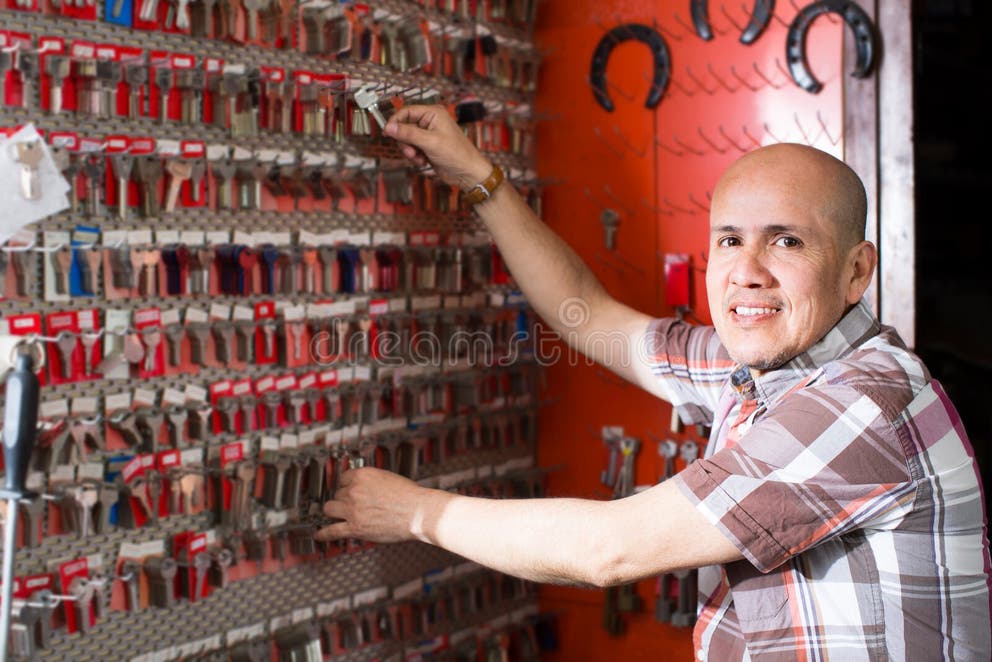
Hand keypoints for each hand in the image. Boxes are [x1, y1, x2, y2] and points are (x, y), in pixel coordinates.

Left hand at [314, 467, 434, 543]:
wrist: (417, 511)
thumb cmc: (409, 496)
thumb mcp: (387, 477)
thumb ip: (371, 481)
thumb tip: (364, 487)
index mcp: (362, 475)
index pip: (343, 478)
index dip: (346, 485)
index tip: (347, 490)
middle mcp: (354, 490)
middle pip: (337, 494)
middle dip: (343, 499)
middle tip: (350, 504)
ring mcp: (352, 510)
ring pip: (330, 509)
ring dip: (334, 512)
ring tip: (337, 515)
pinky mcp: (355, 528)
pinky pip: (332, 530)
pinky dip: (323, 533)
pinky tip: (318, 535)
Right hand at [384, 104, 492, 190]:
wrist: (467, 173)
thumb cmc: (456, 154)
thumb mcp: (429, 142)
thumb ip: (408, 134)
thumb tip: (389, 127)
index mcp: (433, 113)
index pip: (406, 111)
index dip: (395, 122)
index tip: (387, 133)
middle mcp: (430, 121)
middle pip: (404, 127)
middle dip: (405, 142)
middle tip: (411, 152)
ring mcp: (428, 135)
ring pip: (407, 140)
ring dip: (410, 151)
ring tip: (420, 158)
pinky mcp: (427, 147)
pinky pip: (412, 149)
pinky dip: (415, 157)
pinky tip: (424, 161)